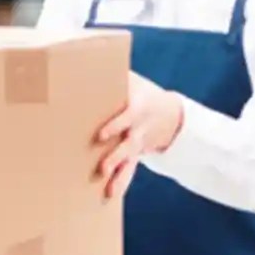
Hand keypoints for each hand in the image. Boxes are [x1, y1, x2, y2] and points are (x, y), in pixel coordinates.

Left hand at [96, 73, 183, 198]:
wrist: (171, 113)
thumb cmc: (141, 92)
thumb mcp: (131, 80)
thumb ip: (111, 74)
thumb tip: (83, 58)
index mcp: (136, 109)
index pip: (125, 117)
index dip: (114, 125)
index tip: (101, 135)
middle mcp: (137, 130)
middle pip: (127, 145)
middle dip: (115, 157)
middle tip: (102, 168)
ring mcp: (138, 145)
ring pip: (129, 163)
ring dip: (120, 177)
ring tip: (109, 191)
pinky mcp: (135, 156)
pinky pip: (129, 171)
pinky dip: (121, 183)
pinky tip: (109, 196)